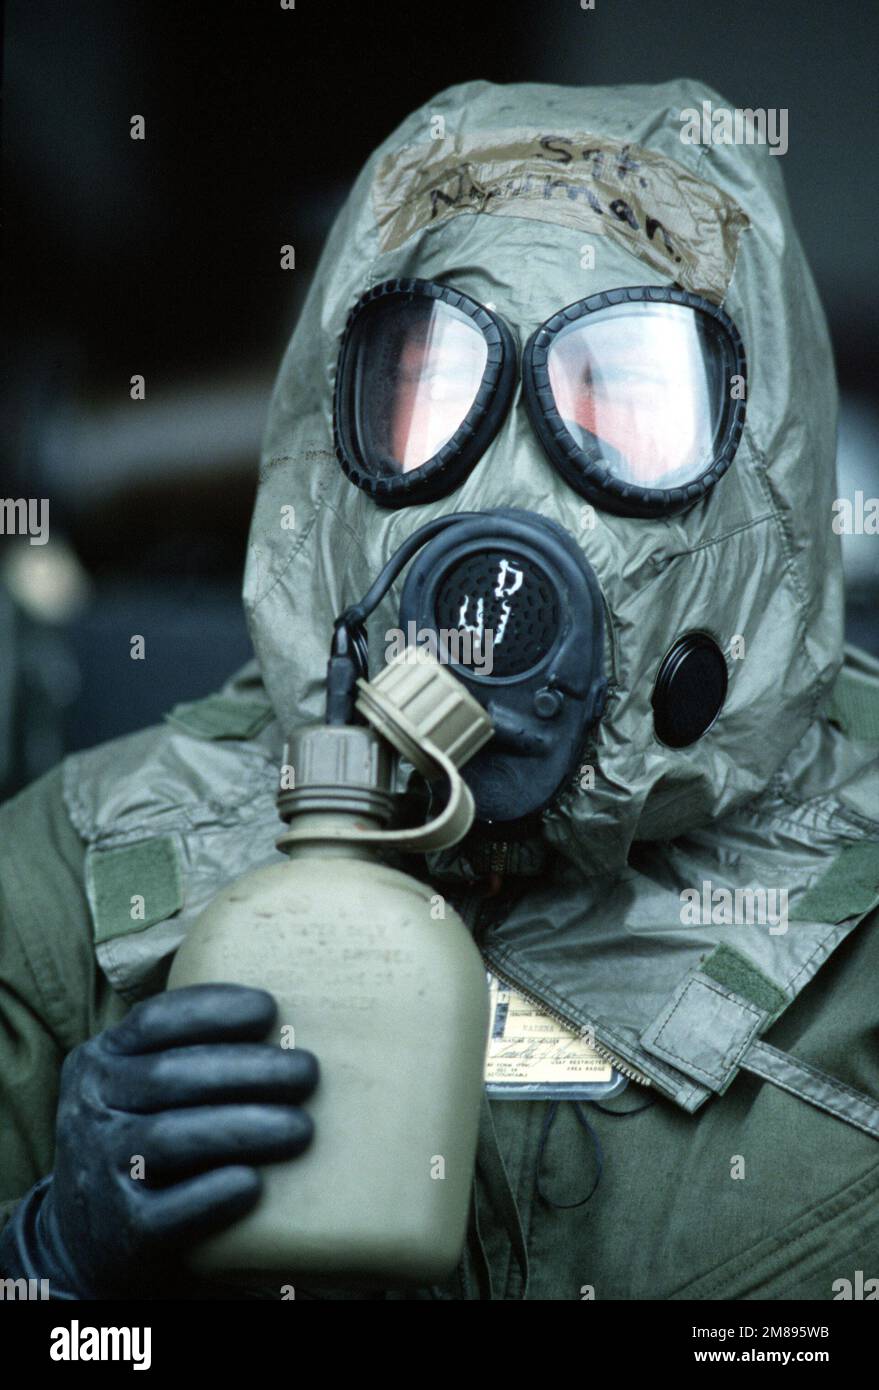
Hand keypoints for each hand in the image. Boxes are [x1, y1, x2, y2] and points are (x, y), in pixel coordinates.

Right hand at [0, 984, 317, 1297]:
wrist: (88, 1244)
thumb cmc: (142, 1145)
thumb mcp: (137, 1089)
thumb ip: (185, 1055)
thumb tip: (281, 1024)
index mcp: (98, 1063)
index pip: (154, 1022)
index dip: (214, 1010)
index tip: (270, 1010)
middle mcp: (89, 1111)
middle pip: (170, 1076)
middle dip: (248, 1069)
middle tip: (306, 1072)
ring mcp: (97, 1172)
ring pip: (170, 1138)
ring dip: (243, 1128)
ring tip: (301, 1127)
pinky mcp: (119, 1233)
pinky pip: (166, 1212)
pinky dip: (212, 1196)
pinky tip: (254, 1185)